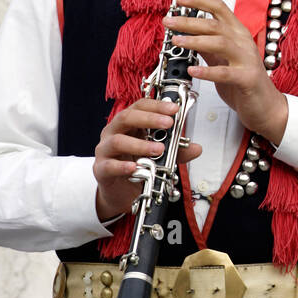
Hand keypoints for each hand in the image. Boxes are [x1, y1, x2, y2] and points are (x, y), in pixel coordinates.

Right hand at [93, 97, 202, 220]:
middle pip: (126, 117)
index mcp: (128, 125)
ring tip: (158, 149)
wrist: (120, 191)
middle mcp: (114, 133)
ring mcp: (105, 150)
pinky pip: (109, 166)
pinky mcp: (101, 169)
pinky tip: (135, 167)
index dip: (157, 105)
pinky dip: (123, 166)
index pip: (139, 107)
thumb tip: (196, 148)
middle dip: (149, 119)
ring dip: (140, 144)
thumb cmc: (137, 166)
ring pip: (118, 141)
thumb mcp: (161, 156)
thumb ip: (177, 151)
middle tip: (168, 123)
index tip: (174, 109)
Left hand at [168, 0, 289, 144]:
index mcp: (238, 34)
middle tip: (169, 22)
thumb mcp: (223, 59)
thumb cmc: (244, 81)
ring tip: (177, 41)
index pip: (220, 9)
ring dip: (196, 41)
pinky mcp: (247, 79)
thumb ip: (208, 46)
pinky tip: (193, 70)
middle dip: (189, 21)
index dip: (199, 1)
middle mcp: (243, 43)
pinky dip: (207, 71)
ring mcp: (247, 60)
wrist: (265, 105)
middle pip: (215, 25)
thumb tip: (187, 33)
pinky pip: (226, 73)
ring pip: (221, 43)